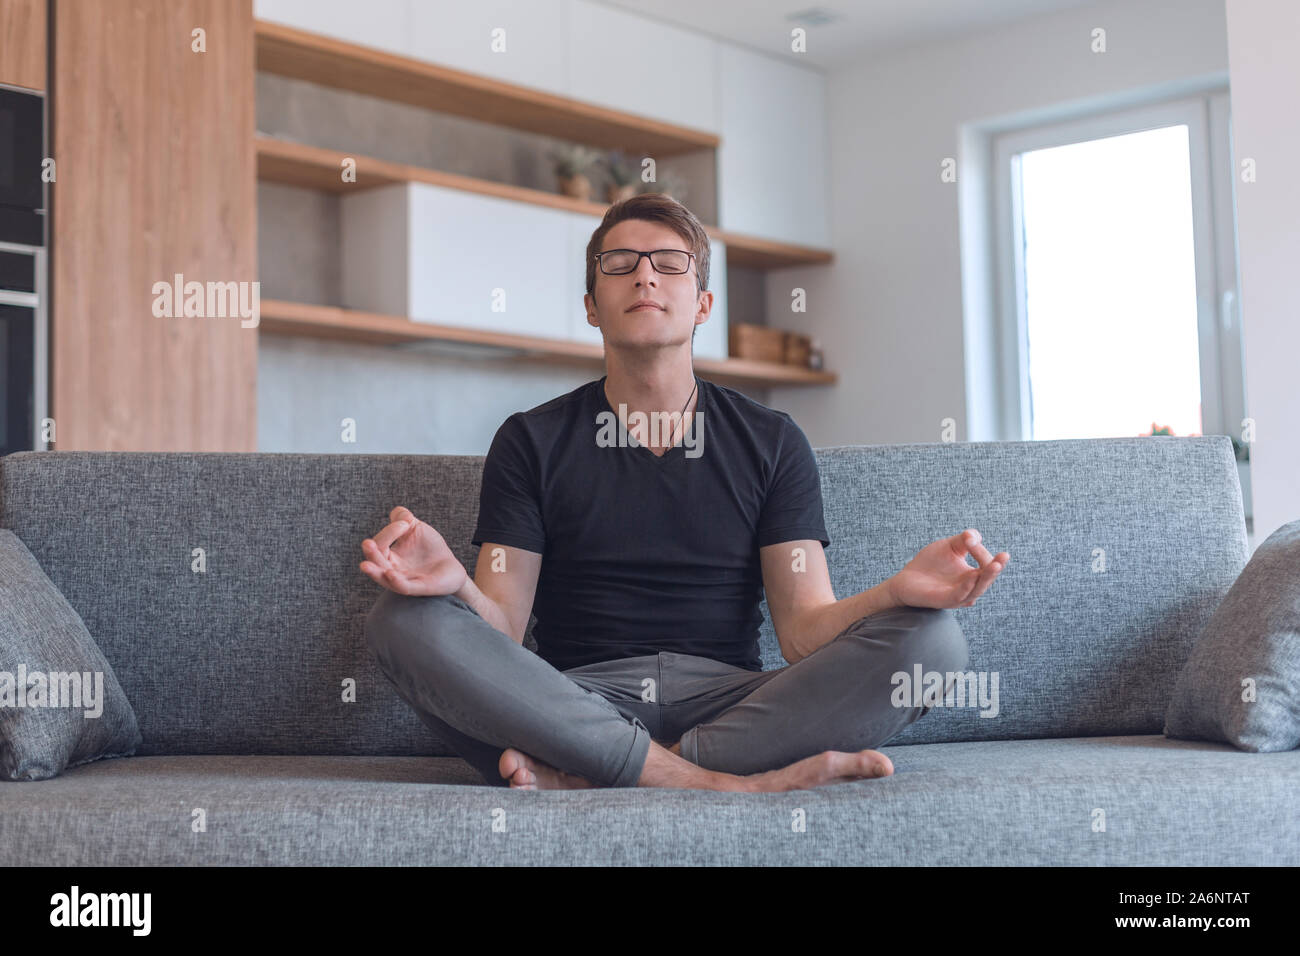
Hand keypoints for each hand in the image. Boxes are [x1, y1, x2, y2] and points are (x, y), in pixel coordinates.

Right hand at [359, 506, 467, 596]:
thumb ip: (402, 516)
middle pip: (376, 562)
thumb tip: (401, 515)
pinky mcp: (419, 588)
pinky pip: (404, 587)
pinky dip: (396, 582)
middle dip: (370, 554)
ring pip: (384, 579)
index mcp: (388, 556)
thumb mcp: (415, 527)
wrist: (450, 566)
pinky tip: (390, 574)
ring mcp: (404, 580)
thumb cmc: (429, 547)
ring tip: (365, 565)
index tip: (407, 522)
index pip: (380, 544)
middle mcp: (391, 570)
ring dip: (374, 572)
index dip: (389, 531)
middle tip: (367, 543)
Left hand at [887, 529, 1008, 609]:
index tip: (971, 539)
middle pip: (987, 580)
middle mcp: (969, 588)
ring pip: (977, 589)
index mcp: (973, 576)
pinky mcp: (944, 601)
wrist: (906, 579)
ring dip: (987, 577)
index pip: (985, 564)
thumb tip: (973, 536)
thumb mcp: (950, 546)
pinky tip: (972, 575)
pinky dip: (967, 586)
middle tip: (1004, 556)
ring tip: (995, 565)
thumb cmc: (930, 563)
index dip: (981, 551)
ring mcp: (957, 596)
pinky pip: (960, 596)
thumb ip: (964, 539)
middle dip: (995, 569)